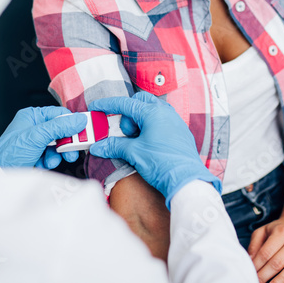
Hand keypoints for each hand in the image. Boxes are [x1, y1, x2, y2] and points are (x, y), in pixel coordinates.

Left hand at [0, 106, 84, 168]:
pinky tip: (43, 165)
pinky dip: (50, 162)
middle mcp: (34, 128)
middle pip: (61, 131)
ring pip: (58, 145)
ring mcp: (35, 143)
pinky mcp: (36, 156)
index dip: (72, 123)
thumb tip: (78, 120)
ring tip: (51, 160)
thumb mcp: (36, 137)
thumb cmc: (8, 155)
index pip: (59, 114)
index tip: (83, 132)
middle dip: (66, 142)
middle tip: (72, 149)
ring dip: (57, 154)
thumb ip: (59, 127)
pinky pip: (52, 156)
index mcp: (32, 116)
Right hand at [87, 92, 220, 206]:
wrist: (186, 180)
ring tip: (137, 141)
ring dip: (139, 121)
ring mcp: (174, 120)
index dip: (108, 105)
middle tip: (126, 134)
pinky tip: (149, 144)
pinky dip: (150, 127)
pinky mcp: (180, 131)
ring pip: (151, 111)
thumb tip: (99, 146)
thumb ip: (114, 146)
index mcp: (153, 112)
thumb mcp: (133, 153)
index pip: (125, 104)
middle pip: (139, 102)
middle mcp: (165, 112)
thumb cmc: (161, 163)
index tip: (96, 106)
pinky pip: (161, 121)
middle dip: (128, 115)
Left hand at [248, 214, 283, 282]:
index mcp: (280, 231)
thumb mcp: (264, 231)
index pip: (266, 252)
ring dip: (283, 278)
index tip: (251, 276)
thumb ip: (255, 244)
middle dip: (266, 275)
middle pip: (279, 261)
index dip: (257, 266)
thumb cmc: (279, 230)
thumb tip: (250, 261)